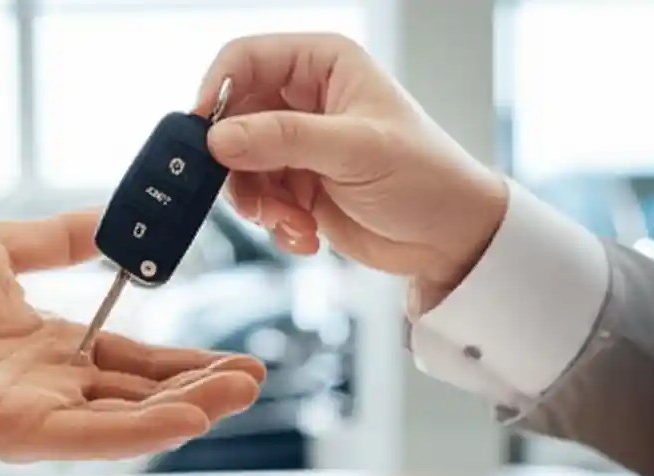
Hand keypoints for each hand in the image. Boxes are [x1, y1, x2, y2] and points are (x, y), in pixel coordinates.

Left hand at [0, 210, 264, 461]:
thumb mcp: (0, 247)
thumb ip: (58, 240)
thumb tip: (110, 220)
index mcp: (50, 347)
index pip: (134, 361)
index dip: (185, 360)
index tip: (235, 356)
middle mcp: (50, 386)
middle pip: (142, 394)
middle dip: (201, 388)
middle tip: (255, 378)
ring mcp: (35, 413)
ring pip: (126, 420)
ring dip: (186, 409)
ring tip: (239, 394)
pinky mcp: (13, 432)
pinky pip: (88, 436)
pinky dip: (139, 430)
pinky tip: (186, 418)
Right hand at [196, 33, 508, 309]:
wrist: (450, 238)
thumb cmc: (425, 177)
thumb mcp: (354, 151)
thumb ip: (283, 140)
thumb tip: (219, 138)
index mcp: (323, 64)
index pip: (245, 59)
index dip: (216, 91)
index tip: (203, 134)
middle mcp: (305, 99)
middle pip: (232, 118)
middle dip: (237, 164)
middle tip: (251, 198)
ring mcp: (298, 145)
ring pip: (238, 165)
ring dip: (258, 201)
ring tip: (293, 221)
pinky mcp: (296, 186)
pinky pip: (256, 199)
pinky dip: (274, 222)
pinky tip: (306, 233)